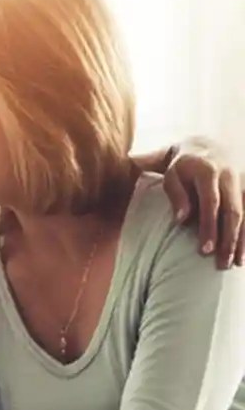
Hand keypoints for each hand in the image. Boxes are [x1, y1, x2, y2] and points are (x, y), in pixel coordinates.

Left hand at [161, 150, 242, 267]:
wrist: (203, 146)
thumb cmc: (181, 167)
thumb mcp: (171, 176)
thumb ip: (176, 196)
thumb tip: (181, 220)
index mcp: (208, 172)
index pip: (211, 204)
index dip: (209, 228)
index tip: (205, 251)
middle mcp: (230, 176)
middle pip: (234, 211)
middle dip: (229, 239)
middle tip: (222, 263)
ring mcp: (244, 181)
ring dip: (244, 239)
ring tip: (237, 263)